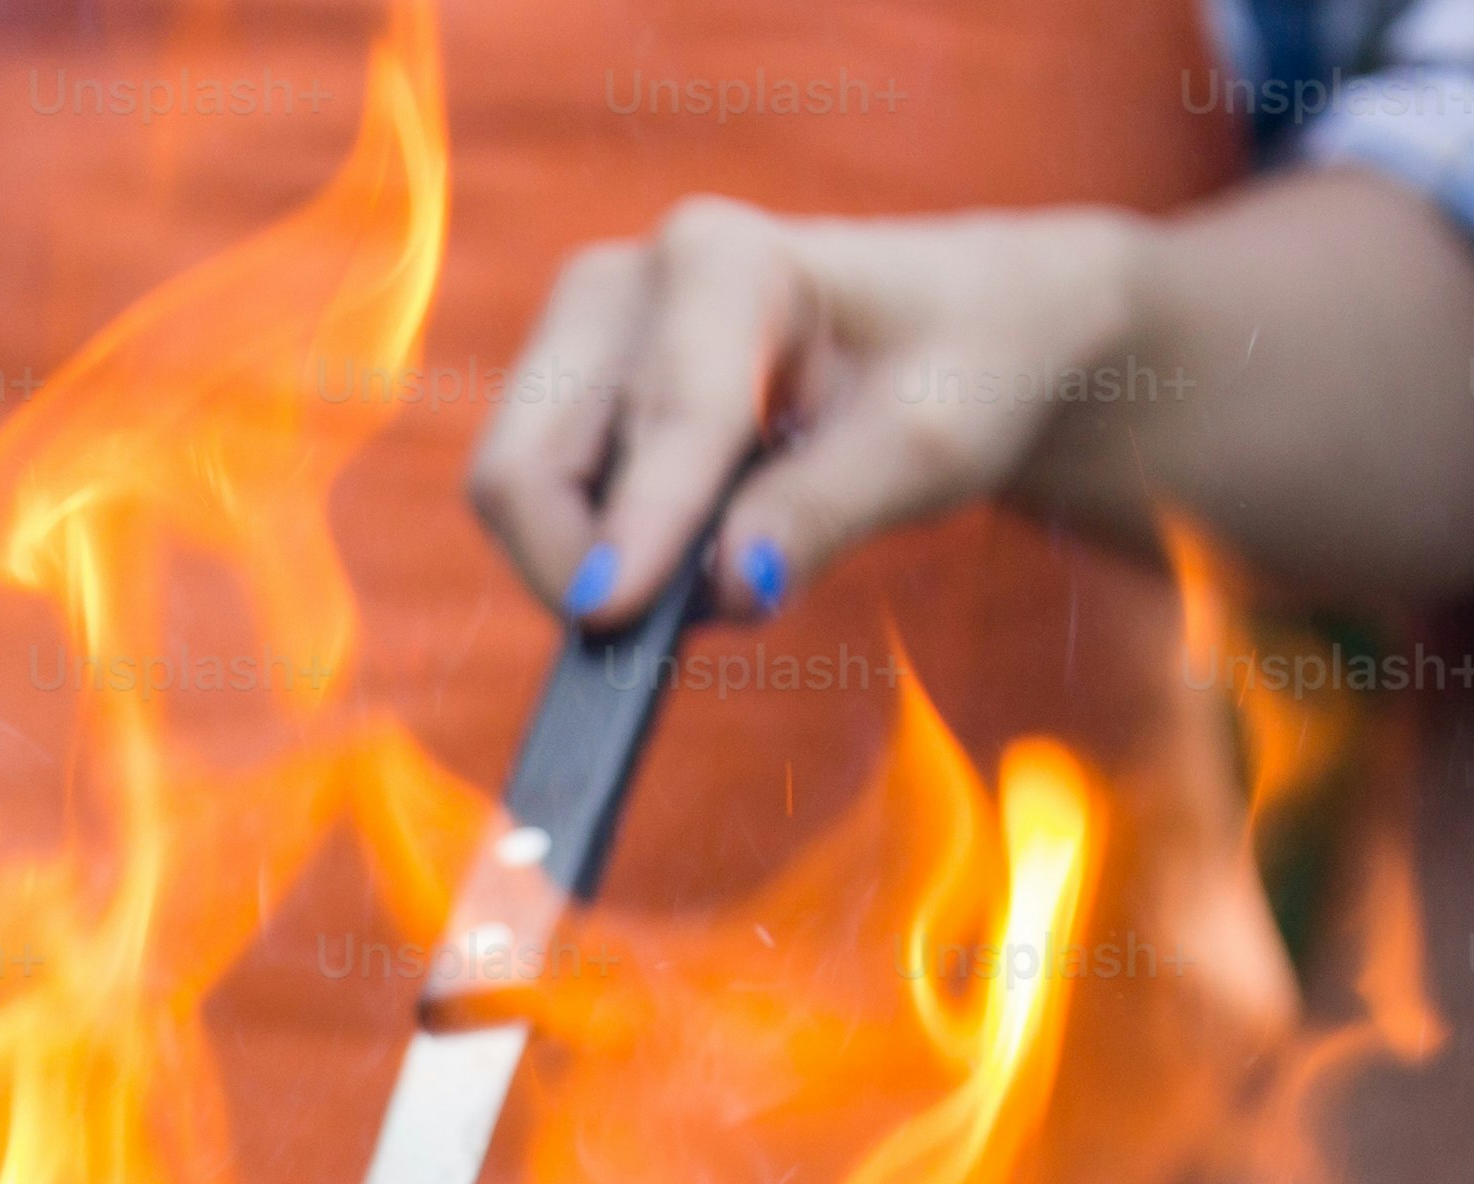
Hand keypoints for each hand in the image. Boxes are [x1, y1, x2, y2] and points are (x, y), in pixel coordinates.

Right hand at [473, 197, 1149, 623]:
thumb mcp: (930, 445)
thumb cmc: (958, 366)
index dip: (639, 524)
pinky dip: (595, 553)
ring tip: (707, 576)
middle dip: (579, 565)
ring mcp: (581, 336)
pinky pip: (537, 503)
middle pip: (528, 460)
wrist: (958, 330)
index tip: (610, 615)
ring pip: (515, 489)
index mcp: (726, 261)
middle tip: (667, 631)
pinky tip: (680, 553)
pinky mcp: (567, 391)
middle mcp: (626, 281)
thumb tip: (732, 584)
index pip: (664, 418)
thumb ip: (829, 509)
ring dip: (589, 564)